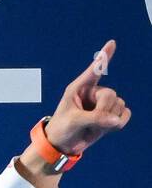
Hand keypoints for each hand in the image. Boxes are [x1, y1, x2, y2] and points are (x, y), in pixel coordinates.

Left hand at [44, 40, 130, 154]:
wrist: (64, 145)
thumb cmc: (61, 129)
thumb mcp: (73, 121)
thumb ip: (93, 119)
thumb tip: (115, 120)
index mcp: (79, 89)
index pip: (94, 71)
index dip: (104, 57)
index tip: (112, 42)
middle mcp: (93, 93)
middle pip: (110, 94)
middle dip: (102, 110)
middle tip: (88, 121)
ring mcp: (104, 103)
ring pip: (119, 105)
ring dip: (107, 120)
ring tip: (91, 126)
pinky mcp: (112, 114)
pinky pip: (125, 114)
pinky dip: (118, 123)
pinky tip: (105, 128)